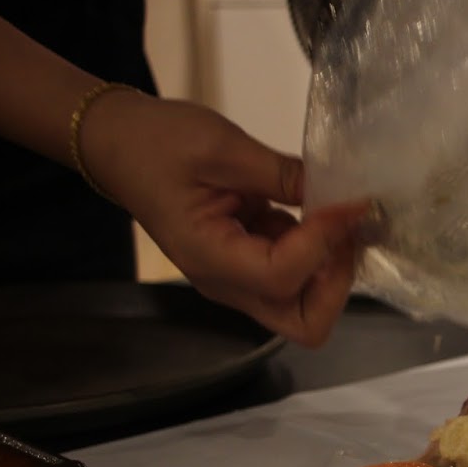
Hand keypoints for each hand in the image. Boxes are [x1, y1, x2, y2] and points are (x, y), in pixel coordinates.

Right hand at [80, 90, 365, 347]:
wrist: (120, 145)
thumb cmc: (159, 143)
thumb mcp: (222, 147)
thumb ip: (283, 174)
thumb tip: (341, 192)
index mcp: (210, 259)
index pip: (283, 277)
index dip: (325, 243)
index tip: (348, 202)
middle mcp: (228, 284)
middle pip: (306, 323)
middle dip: (337, 282)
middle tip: (344, 229)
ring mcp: (239, 279)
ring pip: (306, 303)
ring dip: (331, 265)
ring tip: (336, 212)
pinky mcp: (250, 263)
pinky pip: (297, 274)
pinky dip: (317, 249)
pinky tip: (314, 208)